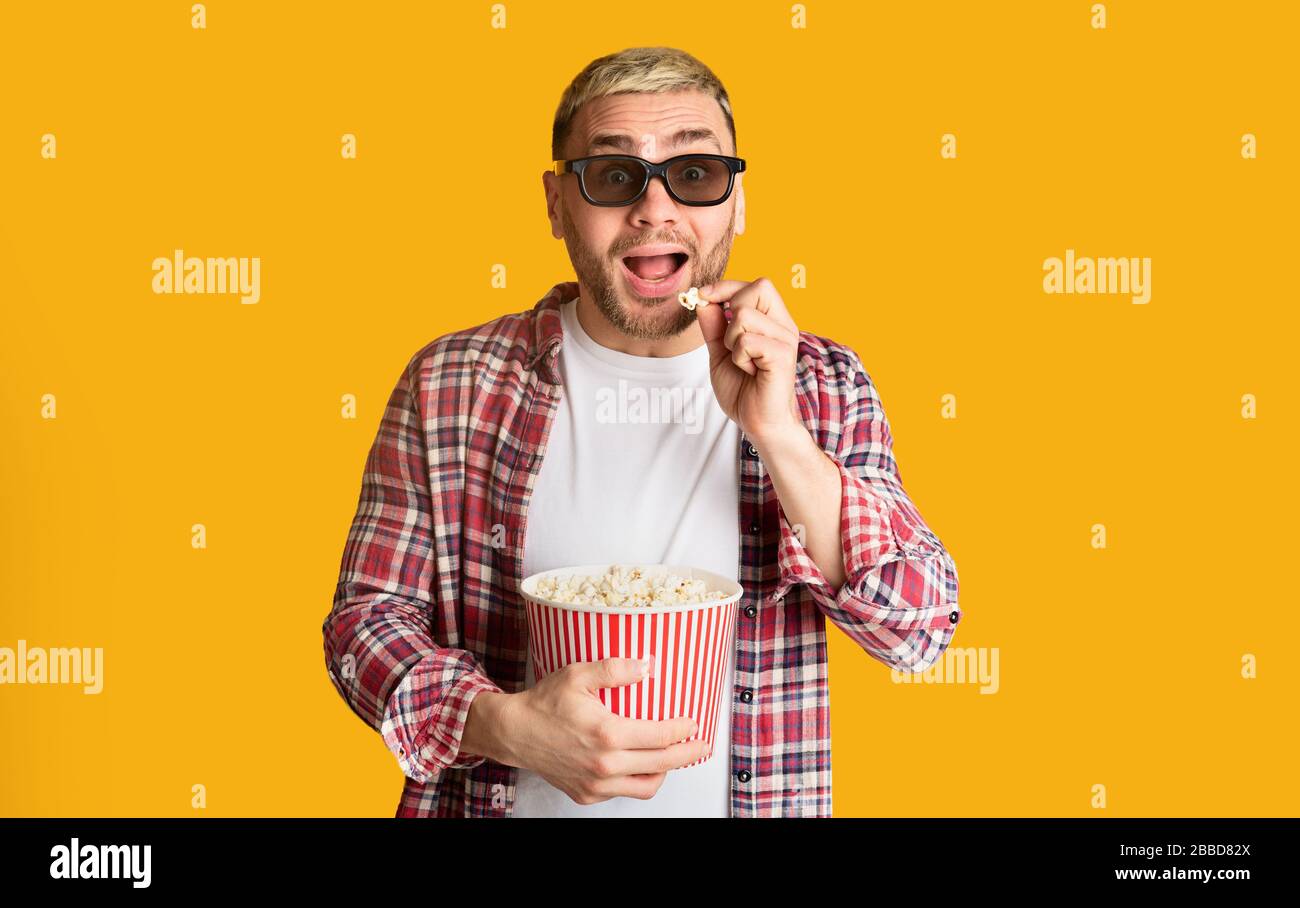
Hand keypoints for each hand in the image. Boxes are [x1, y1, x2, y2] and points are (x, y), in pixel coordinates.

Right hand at [500, 657, 708, 804]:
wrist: (514, 732)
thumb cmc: (544, 704)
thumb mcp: (578, 674)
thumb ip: (615, 669)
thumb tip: (647, 666)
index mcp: (607, 734)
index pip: (661, 737)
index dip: (683, 730)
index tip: (693, 723)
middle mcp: (604, 765)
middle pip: (662, 764)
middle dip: (688, 754)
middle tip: (701, 745)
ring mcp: (595, 784)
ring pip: (646, 787)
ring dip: (665, 772)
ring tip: (672, 757)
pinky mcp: (586, 794)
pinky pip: (623, 792)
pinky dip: (637, 780)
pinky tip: (640, 764)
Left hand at [694, 277, 801, 442]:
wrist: (758, 423)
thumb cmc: (743, 390)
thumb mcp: (720, 351)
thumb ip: (713, 324)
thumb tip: (702, 297)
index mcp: (773, 321)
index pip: (756, 285)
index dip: (726, 286)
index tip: (704, 296)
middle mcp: (784, 326)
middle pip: (759, 287)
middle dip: (732, 308)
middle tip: (732, 341)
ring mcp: (785, 340)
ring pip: (744, 315)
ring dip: (731, 340)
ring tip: (743, 362)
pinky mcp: (782, 356)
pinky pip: (747, 340)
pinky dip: (739, 357)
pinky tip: (750, 371)